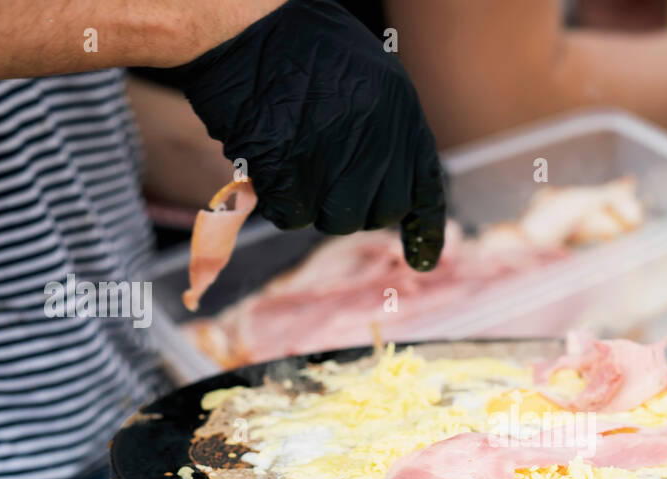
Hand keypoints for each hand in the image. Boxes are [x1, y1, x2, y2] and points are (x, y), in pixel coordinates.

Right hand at [155, 0, 445, 269]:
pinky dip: (278, 200)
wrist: (242, 27)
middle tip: (323, 177)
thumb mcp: (364, 76)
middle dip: (354, 206)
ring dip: (313, 203)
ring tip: (294, 159)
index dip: (424, 228)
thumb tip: (386, 182)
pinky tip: (269, 166)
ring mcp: (335, 156)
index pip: (424, 185)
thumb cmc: (296, 45)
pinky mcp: (292, 171)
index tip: (423, 263)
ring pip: (337, 220)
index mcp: (400, 111)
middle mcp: (377, 138)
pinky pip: (293, 216)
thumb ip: (383, 129)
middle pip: (380, 213)